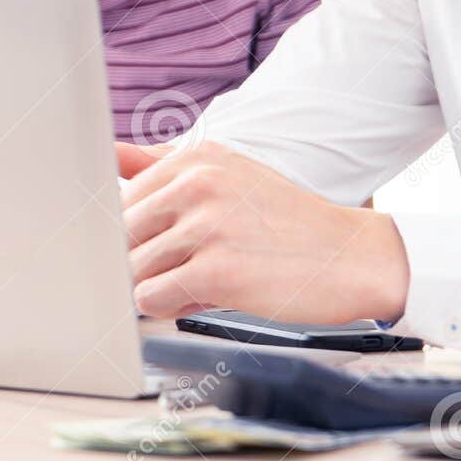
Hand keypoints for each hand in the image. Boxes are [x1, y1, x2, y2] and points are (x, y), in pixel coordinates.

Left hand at [117, 140, 408, 323]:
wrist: (351, 257)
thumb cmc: (289, 224)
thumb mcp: (230, 176)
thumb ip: (164, 166)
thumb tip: (109, 152)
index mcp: (198, 158)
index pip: (123, 200)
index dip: (139, 234)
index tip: (168, 246)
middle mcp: (198, 184)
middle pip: (122, 236)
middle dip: (144, 262)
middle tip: (189, 268)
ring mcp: (207, 227)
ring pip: (132, 270)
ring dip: (160, 286)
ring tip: (204, 281)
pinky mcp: (216, 272)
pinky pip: (150, 299)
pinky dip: (169, 308)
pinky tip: (206, 299)